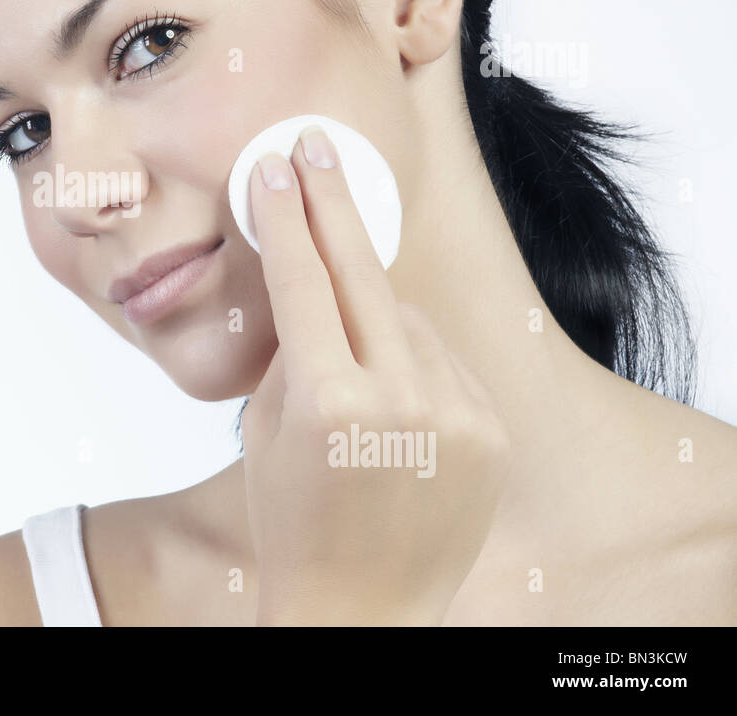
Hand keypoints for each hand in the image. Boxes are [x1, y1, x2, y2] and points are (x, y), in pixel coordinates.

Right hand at [242, 124, 510, 625]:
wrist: (362, 608)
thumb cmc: (292, 523)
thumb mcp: (264, 433)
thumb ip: (293, 353)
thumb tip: (317, 288)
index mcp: (326, 403)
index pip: (301, 280)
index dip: (282, 216)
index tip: (272, 168)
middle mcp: (400, 401)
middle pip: (362, 272)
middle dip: (331, 203)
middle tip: (315, 147)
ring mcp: (457, 415)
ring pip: (406, 319)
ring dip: (371, 310)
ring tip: (346, 360)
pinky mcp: (491, 431)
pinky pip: (443, 361)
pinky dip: (412, 359)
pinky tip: (390, 395)